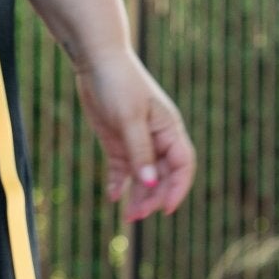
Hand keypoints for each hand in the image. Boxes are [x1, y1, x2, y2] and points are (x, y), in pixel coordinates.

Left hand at [74, 50, 195, 221]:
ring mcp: (137, 142)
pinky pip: (123, 170)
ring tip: (127, 217)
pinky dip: (119, 185)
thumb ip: (140, 152)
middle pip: (163, 176)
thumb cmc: (119, 84)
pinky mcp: (118, 143)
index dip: (178, 189)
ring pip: (143, 177)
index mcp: (169, 130)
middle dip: (153, 198)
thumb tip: (151, 184)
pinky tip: (113, 196)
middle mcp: (157, 139)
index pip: (183, 165)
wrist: (96, 61)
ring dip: (137, 197)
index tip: (165, 209)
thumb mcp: (129, 120)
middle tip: (136, 216)